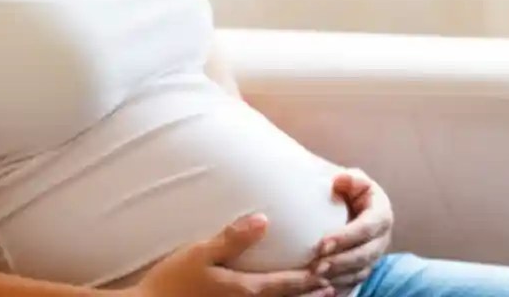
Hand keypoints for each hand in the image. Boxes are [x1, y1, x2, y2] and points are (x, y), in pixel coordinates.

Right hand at [126, 213, 335, 296]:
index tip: (331, 269)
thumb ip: (233, 238)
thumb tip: (264, 219)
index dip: (310, 277)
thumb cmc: (172, 281)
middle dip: (312, 294)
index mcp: (246, 290)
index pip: (287, 283)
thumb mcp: (200, 253)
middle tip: (336, 286)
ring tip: (319, 295)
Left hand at [307, 168, 393, 290]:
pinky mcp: (364, 269)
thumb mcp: (353, 180)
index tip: (323, 243)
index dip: (346, 237)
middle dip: (340, 262)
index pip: (366, 228)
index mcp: (381, 215)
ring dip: (337, 277)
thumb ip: (350, 178)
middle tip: (316, 267)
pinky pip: (353, 283)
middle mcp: (382, 239)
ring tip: (314, 277)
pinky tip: (320, 287)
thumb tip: (341, 179)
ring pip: (359, 272)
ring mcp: (374, 257)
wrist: (354, 206)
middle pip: (364, 255)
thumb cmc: (350, 190)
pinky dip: (338, 286)